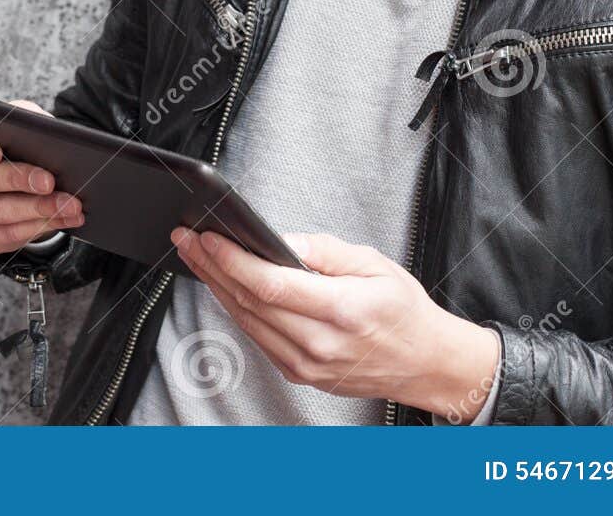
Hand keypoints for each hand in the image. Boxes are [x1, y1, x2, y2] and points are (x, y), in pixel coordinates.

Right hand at [0, 100, 85, 252]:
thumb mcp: (23, 119)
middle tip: (49, 181)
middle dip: (17, 180)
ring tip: (69, 204)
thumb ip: (26, 120)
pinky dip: (37, 228)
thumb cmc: (20, 138)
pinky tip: (63, 219)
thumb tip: (42, 137)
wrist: (28, 171)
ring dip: (37, 209)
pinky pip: (1, 237)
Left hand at [171, 226, 499, 420]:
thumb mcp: (375, 264)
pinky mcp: (300, 373)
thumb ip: (325, 251)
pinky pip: (258, 338)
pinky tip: (224, 287)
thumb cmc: (404, 313)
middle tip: (186, 240)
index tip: (208, 238)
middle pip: (249, 302)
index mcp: (341, 310)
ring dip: (216, 288)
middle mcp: (320, 342)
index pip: (270, 284)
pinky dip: (237, 310)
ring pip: (247, 321)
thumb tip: (281, 240)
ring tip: (196, 258)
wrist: (425, 364)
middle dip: (211, 267)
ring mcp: (307, 364)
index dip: (231, 261)